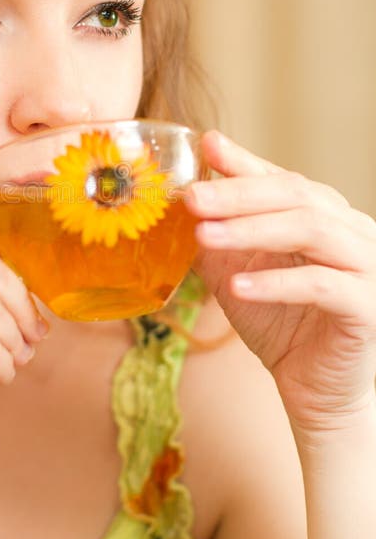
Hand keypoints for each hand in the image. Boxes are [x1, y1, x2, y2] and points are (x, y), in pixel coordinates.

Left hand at [185, 131, 375, 433]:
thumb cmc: (280, 325)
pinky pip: (322, 285)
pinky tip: (237, 285)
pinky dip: (277, 282)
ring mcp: (367, 266)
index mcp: (325, 215)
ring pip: (311, 230)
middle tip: (192, 198)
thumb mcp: (238, 272)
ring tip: (204, 236)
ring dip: (252, 231)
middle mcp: (353, 231)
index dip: (244, 163)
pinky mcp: (368, 308)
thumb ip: (219, 235)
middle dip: (239, 194)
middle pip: (296, 195)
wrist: (316, 391)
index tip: (205, 147)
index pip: (282, 178)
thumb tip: (182, 198)